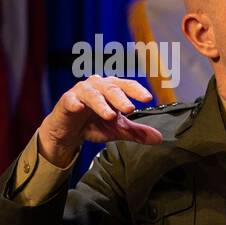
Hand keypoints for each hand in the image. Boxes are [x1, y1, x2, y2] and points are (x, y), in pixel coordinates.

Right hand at [38, 75, 162, 165]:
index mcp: (113, 89)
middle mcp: (98, 86)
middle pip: (111, 89)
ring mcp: (81, 91)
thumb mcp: (118, 129)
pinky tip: (78, 108)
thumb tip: (159, 138)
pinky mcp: (66, 101)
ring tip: (110, 115)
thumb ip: (137, 132)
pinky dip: (74, 103)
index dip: (137, 91)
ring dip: (102, 104)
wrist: (69, 131)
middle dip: (121, 98)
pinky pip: (70, 100)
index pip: (127, 86)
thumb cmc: (95, 123)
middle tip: (130, 108)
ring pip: (93, 94)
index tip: (149, 99)